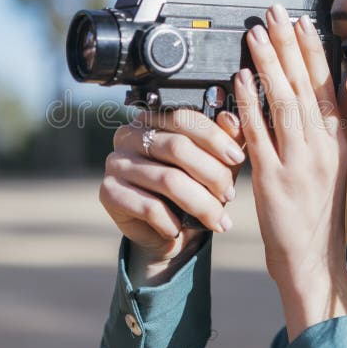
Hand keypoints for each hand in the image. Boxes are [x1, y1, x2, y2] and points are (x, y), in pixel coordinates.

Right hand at [99, 108, 244, 285]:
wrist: (167, 230)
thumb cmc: (193, 188)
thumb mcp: (215, 162)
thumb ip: (226, 139)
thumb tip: (231, 117)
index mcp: (153, 119)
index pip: (183, 117)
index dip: (214, 137)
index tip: (238, 158)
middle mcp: (129, 135)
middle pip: (177, 148)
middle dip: (211, 174)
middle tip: (229, 194)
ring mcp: (115, 163)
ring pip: (168, 180)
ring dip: (200, 203)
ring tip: (218, 219)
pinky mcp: (108, 192)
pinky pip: (149, 207)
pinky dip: (172, 221)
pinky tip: (180, 228)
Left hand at [234, 4, 346, 337]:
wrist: (312, 257)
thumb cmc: (316, 210)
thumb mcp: (329, 165)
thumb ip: (318, 129)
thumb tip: (308, 92)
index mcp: (335, 141)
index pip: (326, 86)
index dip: (313, 51)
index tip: (302, 22)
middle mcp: (321, 147)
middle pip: (304, 86)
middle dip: (288, 45)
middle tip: (274, 14)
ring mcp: (298, 163)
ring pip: (284, 104)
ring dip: (269, 65)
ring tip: (256, 35)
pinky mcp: (273, 180)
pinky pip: (259, 134)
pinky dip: (249, 105)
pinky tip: (240, 80)